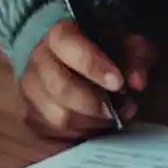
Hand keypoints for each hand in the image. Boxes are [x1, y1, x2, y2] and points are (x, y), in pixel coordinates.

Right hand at [19, 20, 157, 139]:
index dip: (92, 64)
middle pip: (61, 87)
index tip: (117, 82)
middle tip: (116, 107)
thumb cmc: (105, 52)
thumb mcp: (128, 45)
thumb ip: (138, 57)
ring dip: (91, 121)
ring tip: (110, 115)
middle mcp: (38, 59)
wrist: (76, 66)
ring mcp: (30, 90)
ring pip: (59, 116)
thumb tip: (137, 82)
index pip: (66, 43)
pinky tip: (96, 123)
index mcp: (60, 34)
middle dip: (94, 102)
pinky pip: (56, 133)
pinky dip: (81, 132)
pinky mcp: (32, 115)